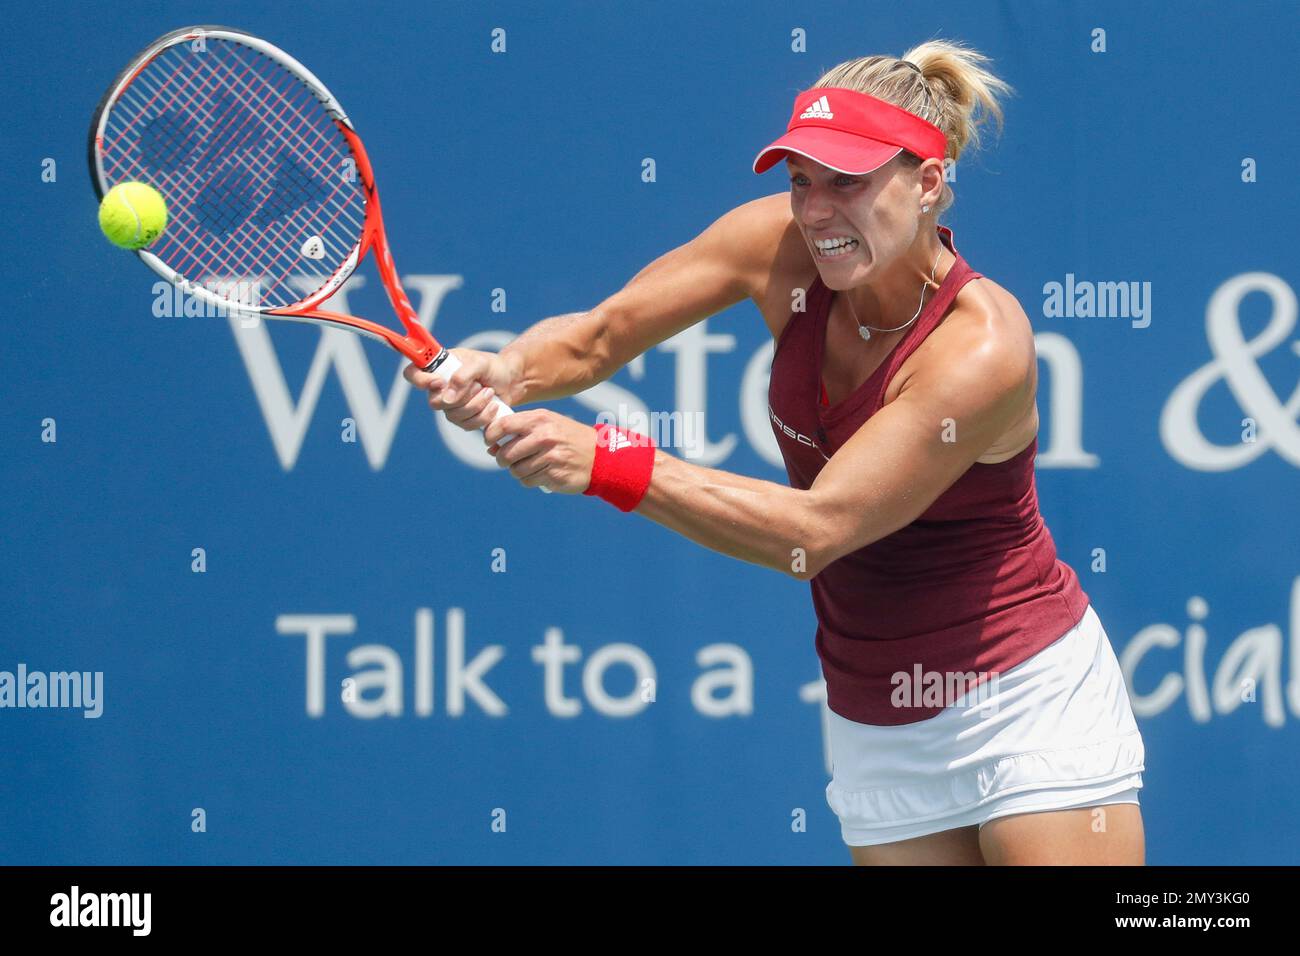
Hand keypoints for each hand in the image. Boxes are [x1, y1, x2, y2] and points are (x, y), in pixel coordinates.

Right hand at [403, 348, 521, 431]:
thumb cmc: (492, 367)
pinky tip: (493, 405)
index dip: (420, 380)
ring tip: (490, 392)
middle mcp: (439, 388)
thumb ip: (463, 376)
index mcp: (438, 367)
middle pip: (434, 403)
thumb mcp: (480, 363)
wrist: (510, 381)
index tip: (440, 381)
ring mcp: (450, 406)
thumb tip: (447, 399)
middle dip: (462, 396)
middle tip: (478, 385)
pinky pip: (467, 425)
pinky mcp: (463, 419)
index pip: (412, 374)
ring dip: (476, 405)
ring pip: (453, 416)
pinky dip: (483, 416)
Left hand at [483, 409, 594, 493]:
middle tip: (508, 460)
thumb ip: (520, 430)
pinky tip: (541, 474)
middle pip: (506, 454)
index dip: (490, 435)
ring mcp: (550, 457)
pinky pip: (528, 481)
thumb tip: (491, 447)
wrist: (600, 456)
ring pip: (516, 471)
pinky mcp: (554, 475)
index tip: (490, 442)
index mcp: (540, 419)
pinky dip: (530, 480)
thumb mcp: (548, 424)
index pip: (503, 425)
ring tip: (529, 467)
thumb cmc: (568, 438)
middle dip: (503, 460)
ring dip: (518, 472)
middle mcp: (544, 437)